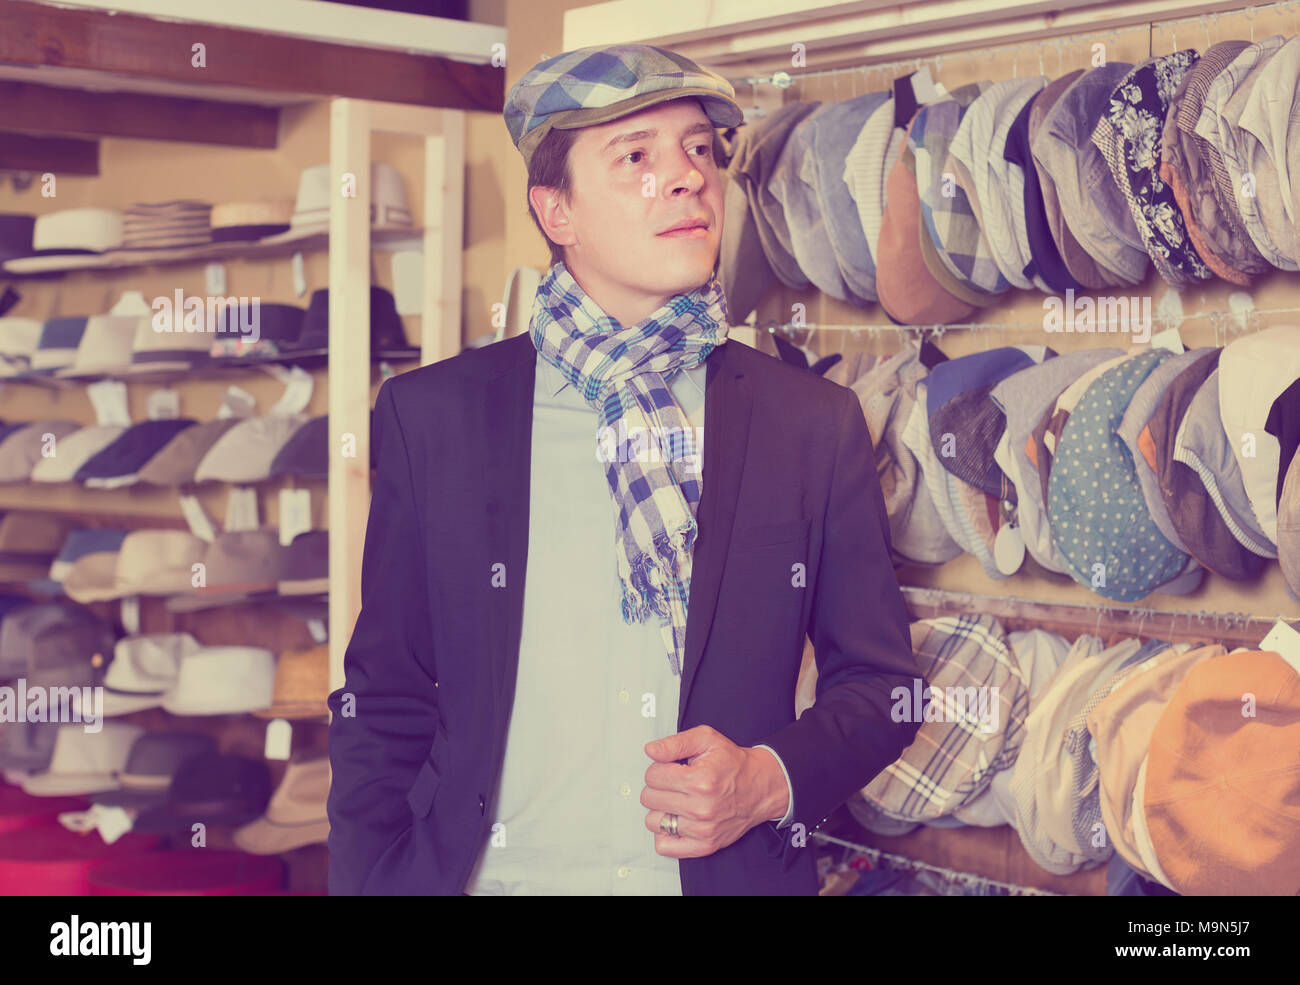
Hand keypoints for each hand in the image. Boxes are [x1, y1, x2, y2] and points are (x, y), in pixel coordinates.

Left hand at [641, 724, 788, 858]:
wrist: (761, 787)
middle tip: (675, 783)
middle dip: (659, 787)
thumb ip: (676, 743)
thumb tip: (651, 750)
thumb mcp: (707, 739)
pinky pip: (665, 846)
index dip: (659, 768)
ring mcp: (703, 830)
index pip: (652, 776)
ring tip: (677, 800)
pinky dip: (666, 833)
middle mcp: (702, 808)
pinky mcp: (705, 845)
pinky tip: (677, 819)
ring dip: (661, 809)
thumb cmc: (733, 763)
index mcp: (700, 781)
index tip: (671, 768)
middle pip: (649, 798)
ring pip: (653, 822)